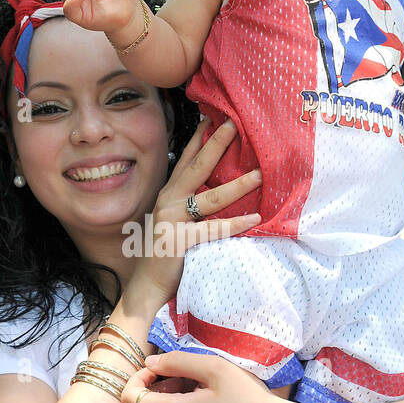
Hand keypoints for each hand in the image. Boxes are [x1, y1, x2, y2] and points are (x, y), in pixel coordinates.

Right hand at [125, 118, 261, 307]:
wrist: (145, 285)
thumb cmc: (163, 254)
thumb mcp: (172, 222)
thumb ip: (187, 205)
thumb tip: (211, 190)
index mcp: (168, 195)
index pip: (185, 160)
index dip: (198, 138)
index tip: (212, 117)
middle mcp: (168, 201)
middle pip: (197, 168)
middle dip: (216, 144)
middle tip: (234, 125)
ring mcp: (172, 220)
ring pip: (211, 198)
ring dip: (237, 185)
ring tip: (258, 174)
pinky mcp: (179, 240)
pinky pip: (213, 229)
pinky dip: (235, 224)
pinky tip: (254, 218)